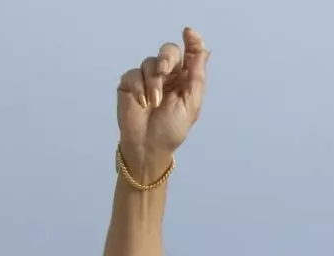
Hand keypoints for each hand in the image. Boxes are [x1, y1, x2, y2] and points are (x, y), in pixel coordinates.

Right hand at [116, 28, 209, 178]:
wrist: (149, 145)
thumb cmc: (172, 128)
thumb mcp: (190, 104)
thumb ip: (196, 77)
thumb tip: (204, 50)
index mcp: (185, 79)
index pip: (190, 54)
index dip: (192, 41)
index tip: (189, 32)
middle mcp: (167, 75)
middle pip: (168, 51)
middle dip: (166, 58)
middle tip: (164, 71)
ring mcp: (147, 78)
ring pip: (149, 62)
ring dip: (153, 82)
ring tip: (154, 102)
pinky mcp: (129, 83)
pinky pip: (133, 74)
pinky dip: (138, 87)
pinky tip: (142, 102)